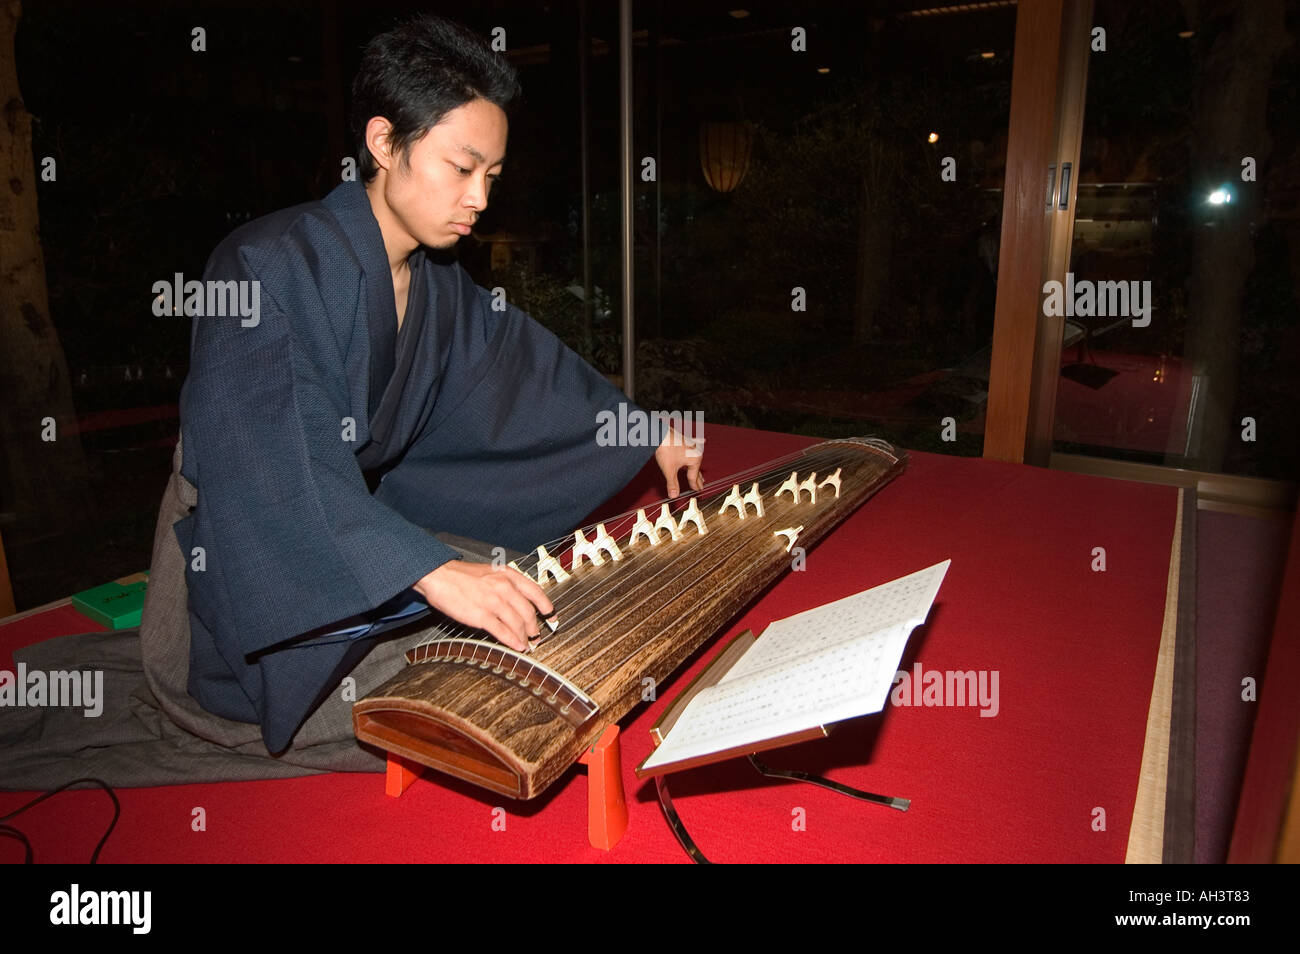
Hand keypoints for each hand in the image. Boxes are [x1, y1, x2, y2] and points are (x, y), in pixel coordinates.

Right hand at [412, 560, 552, 651]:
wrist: (439, 575)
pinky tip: (517, 647)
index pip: (536, 592)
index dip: (547, 607)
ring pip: (518, 624)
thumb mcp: (490, 573)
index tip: (552, 617)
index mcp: (508, 575)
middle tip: (537, 637)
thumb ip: (506, 585)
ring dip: (525, 637)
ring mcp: (494, 602)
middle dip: (535, 628)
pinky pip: (503, 632)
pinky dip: (513, 642)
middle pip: (529, 612)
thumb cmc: (461, 575)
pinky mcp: (481, 616)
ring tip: (527, 645)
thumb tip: (518, 601)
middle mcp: (504, 588)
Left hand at [655, 427, 704, 498]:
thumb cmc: (666, 448)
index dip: (695, 485)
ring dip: (696, 467)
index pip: (694, 476)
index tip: (698, 490)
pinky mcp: (685, 440)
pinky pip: (693, 446)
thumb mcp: (669, 470)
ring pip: (695, 459)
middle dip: (698, 478)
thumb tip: (674, 495)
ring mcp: (691, 445)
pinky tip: (702, 441)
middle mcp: (695, 452)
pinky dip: (696, 448)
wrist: (660, 433)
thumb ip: (672, 483)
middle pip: (697, 468)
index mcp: (695, 460)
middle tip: (702, 485)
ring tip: (699, 473)